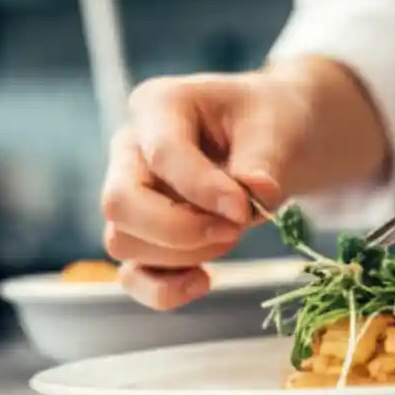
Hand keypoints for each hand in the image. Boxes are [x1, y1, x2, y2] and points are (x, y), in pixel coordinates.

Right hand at [103, 57, 387, 309]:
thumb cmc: (267, 121)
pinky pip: (131, 275)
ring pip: (123, 241)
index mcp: (158, 104)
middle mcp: (130, 148)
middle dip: (180, 229)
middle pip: (119, 203)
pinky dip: (164, 289)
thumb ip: (262, 163)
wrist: (271, 138)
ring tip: (232, 236)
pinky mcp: (141, 233)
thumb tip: (254, 197)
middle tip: (235, 229)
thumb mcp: (275, 128)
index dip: (203, 190)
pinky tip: (204, 280)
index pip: (162, 154)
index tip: (246, 210)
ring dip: (181, 255)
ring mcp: (129, 192)